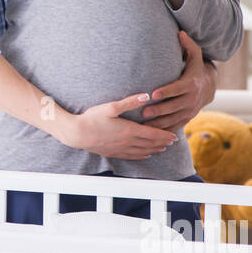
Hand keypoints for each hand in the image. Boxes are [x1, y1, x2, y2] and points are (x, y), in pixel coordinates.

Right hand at [57, 93, 178, 159]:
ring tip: (162, 148)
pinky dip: (142, 156)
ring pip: (142, 152)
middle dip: (162, 143)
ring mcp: (120, 149)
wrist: (77, 134)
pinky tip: (145, 155)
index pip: (152, 134)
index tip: (175, 136)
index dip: (165, 135)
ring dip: (154, 150)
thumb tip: (146, 96)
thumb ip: (130, 102)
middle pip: (150, 144)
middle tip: (172, 142)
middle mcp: (127, 142)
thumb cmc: (92, 118)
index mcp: (129, 130)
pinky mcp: (113, 153)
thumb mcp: (111, 107)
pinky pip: (132, 156)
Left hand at [141, 31, 216, 132]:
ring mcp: (189, 111)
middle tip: (143, 112)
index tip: (154, 94)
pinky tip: (150, 133)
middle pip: (173, 106)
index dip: (166, 91)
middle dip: (159, 110)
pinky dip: (164, 131)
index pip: (177, 88)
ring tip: (143, 126)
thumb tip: (181, 32)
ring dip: (159, 124)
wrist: (209, 86)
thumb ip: (189, 45)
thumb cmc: (196, 68)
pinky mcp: (186, 118)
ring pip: (173, 119)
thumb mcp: (195, 56)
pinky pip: (175, 126)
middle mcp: (191, 99)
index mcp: (190, 84)